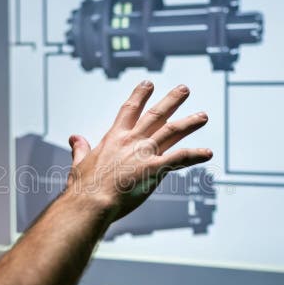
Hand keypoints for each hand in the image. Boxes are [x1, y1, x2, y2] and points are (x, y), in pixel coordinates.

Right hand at [65, 80, 211, 219]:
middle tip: (184, 89)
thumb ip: (80, 148)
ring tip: (203, 116)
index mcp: (114, 137)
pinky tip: (208, 153)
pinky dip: (195, 155)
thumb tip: (75, 138)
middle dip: (172, 101)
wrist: (91, 201)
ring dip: (190, 123)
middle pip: (156, 114)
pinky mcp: (154, 169)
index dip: (140, 95)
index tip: (149, 83)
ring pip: (172, 131)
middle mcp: (132, 140)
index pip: (129, 109)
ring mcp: (144, 153)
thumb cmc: (83, 187)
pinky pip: (180, 158)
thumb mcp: (80, 163)